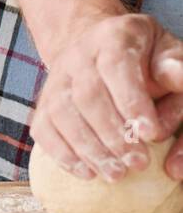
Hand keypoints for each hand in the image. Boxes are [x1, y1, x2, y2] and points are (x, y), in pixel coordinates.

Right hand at [31, 13, 182, 180]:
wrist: (95, 46)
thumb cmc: (143, 57)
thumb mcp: (167, 52)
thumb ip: (175, 68)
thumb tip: (176, 77)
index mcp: (113, 37)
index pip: (116, 67)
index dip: (130, 101)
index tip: (150, 134)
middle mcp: (77, 55)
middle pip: (86, 95)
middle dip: (111, 133)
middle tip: (138, 163)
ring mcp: (56, 79)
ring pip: (62, 113)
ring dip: (88, 148)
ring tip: (115, 174)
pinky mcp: (43, 102)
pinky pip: (43, 127)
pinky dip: (61, 152)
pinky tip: (85, 171)